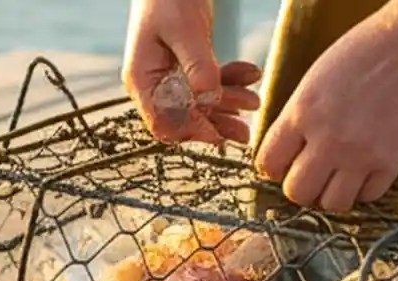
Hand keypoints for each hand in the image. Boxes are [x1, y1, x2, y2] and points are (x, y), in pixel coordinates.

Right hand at [122, 0, 261, 143]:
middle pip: (183, 118)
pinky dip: (229, 81)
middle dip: (216, 123)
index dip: (190, 131)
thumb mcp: (185, 29)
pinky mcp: (186, 63)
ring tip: (255, 101)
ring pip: (200, 103)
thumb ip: (197, 65)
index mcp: (142, 78)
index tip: (219, 135)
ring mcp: (169, 73)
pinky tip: (251, 73)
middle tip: (245, 134)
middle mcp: (153, 81)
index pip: (163, 121)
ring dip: (228, 104)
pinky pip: (208, 82)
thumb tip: (209, 99)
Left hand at [254, 14, 397, 211]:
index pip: (268, 164)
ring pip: (331, 204)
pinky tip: (368, 168)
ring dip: (333, 193)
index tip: (287, 162)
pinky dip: (365, 188)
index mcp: (302, 111)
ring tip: (342, 174)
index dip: (275, 168)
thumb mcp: (317, 78)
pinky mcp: (392, 162)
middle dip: (302, 186)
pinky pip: (367, 197)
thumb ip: (299, 116)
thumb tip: (286, 151)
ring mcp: (360, 154)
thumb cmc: (369, 52)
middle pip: (296, 192)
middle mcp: (328, 138)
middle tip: (315, 172)